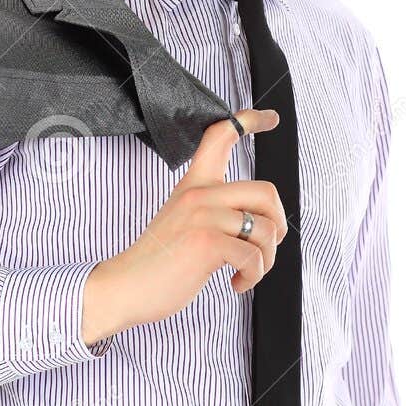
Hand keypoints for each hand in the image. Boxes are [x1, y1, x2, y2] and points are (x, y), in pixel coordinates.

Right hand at [80, 109, 287, 343]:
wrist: (127, 287)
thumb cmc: (160, 262)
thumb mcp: (185, 222)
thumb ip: (216, 211)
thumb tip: (262, 220)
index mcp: (194, 184)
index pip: (221, 136)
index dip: (249, 120)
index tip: (270, 118)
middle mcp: (199, 193)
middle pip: (266, 191)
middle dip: (278, 225)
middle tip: (265, 247)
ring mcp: (203, 216)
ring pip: (267, 230)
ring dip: (266, 260)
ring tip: (246, 272)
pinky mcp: (207, 242)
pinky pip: (254, 256)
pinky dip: (253, 276)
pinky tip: (236, 283)